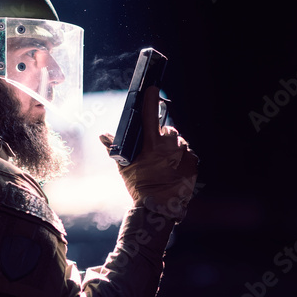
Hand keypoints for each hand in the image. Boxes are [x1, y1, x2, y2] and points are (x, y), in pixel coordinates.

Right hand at [100, 86, 198, 220]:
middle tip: (153, 152)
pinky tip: (173, 169)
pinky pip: (187, 153)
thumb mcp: (124, 167)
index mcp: (152, 143)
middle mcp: (170, 145)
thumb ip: (114, 148)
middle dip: (161, 137)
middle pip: (166, 130)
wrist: (160, 209)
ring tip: (163, 165)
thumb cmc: (140, 187)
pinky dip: (181, 158)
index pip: (150, 115)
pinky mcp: (194, 162)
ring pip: (177, 142)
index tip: (152, 87)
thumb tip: (103, 135)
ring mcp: (184, 153)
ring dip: (171, 148)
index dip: (150, 99)